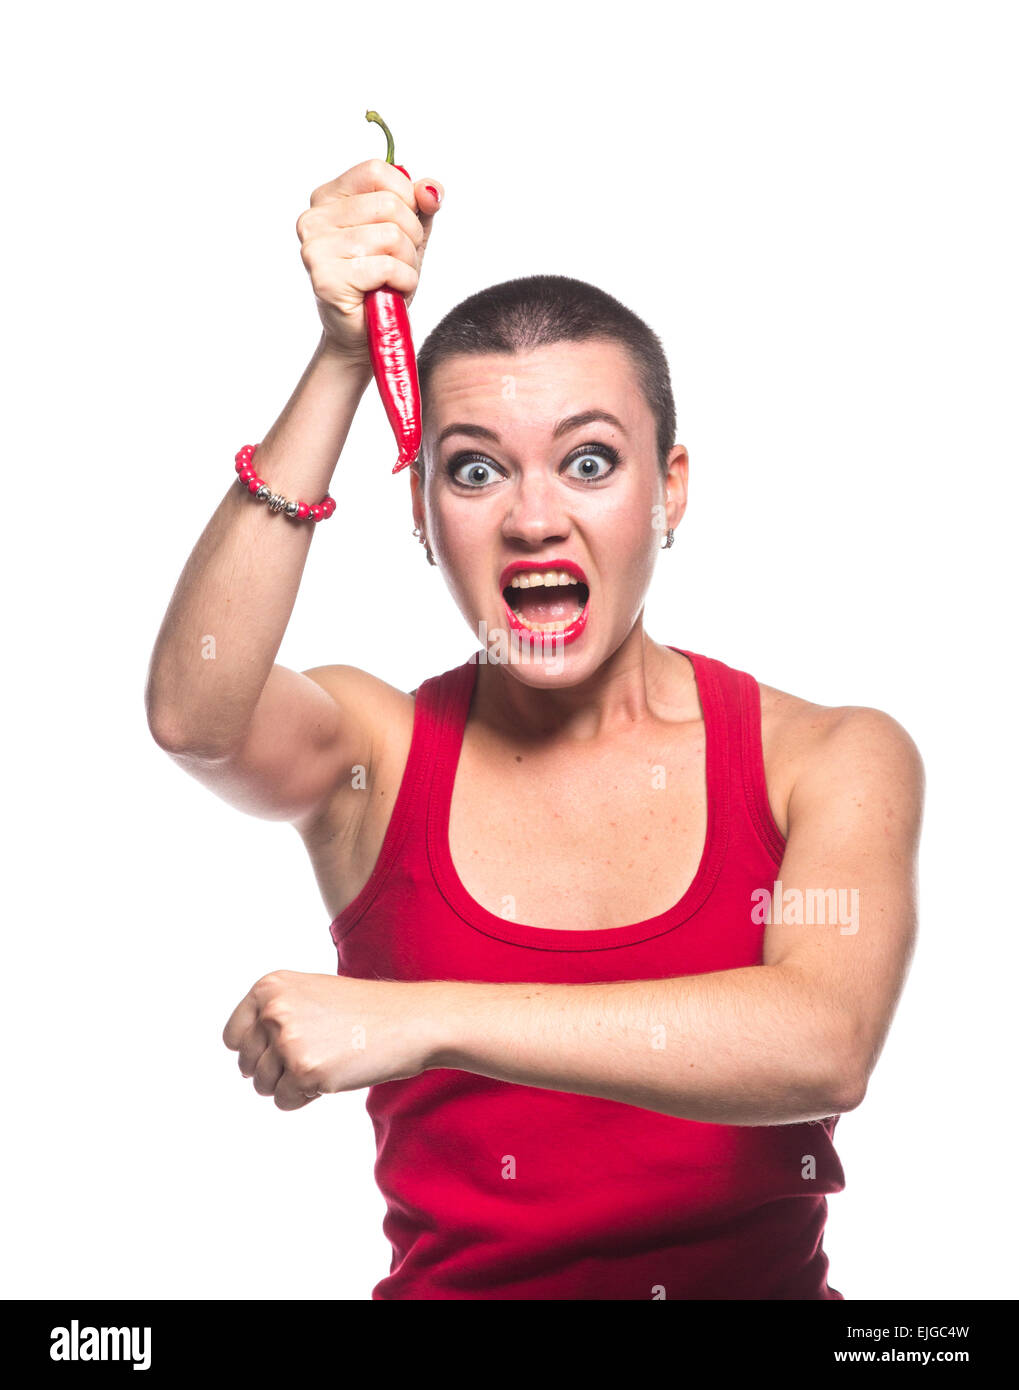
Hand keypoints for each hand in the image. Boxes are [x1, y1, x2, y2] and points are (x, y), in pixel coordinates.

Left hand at [222, 969, 442, 1110]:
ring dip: (289, 1084)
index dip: (256, 1051)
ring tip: (325, 1063)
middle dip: (274, 1070)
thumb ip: (273, 1014)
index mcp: (270, 987)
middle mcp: (273, 1011)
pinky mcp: (304, 1072)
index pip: (234, 1037)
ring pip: (262, 1085)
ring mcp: (287, 1041)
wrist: (409, 1021)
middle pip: (246, 1064)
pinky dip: (304, 1098)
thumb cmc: (364, 1011)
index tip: (281, 1051)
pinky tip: (332, 1077)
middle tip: (313, 1057)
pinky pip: (284, 1101)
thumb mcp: (309, 994)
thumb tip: (240, 1053)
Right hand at [295, 158, 443, 364]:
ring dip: (408, 263)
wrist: (366, 334)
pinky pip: (387, 266)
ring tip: (394, 279)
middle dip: (412, 236)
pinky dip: (403, 282)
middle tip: (401, 261)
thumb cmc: (382, 283)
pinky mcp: (326, 278)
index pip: (377, 171)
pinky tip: (391, 292)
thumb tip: (431, 189)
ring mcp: (316, 248)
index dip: (406, 197)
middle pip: (389, 204)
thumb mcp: (408, 235)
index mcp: (329, 197)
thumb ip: (420, 206)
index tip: (406, 225)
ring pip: (391, 236)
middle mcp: (314, 219)